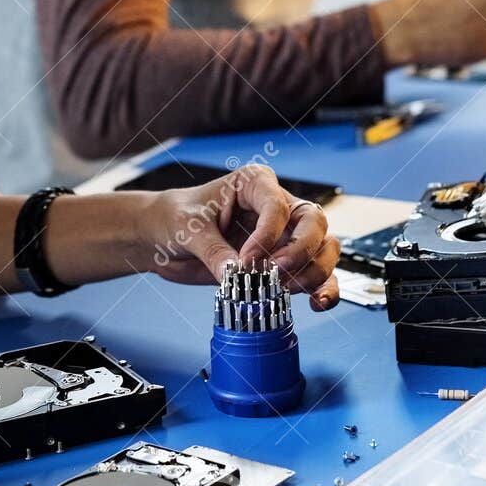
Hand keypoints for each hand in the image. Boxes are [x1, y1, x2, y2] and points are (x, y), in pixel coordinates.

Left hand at [138, 163, 340, 309]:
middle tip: (272, 273)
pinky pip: (316, 274)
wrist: (163, 238)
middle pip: (313, 224)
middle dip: (300, 252)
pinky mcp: (282, 264)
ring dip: (312, 272)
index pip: (278, 206)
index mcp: (255, 184)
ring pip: (323, 249)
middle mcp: (277, 207)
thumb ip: (213, 250)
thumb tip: (236, 272)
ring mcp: (283, 236)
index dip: (267, 235)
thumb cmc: (175, 217)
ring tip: (282, 288)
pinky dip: (323, 288)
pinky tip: (316, 302)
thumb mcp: (188, 228)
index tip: (245, 258)